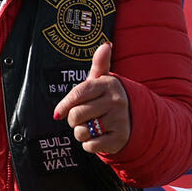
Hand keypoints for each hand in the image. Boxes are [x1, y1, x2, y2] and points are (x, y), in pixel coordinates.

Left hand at [53, 41, 129, 158]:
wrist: (133, 120)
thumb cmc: (108, 99)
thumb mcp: (103, 81)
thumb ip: (99, 65)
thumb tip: (105, 45)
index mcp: (108, 84)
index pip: (77, 94)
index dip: (64, 105)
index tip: (58, 113)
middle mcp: (116, 100)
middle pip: (76, 115)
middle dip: (73, 120)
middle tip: (82, 119)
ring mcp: (119, 119)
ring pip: (82, 131)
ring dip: (81, 133)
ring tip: (91, 127)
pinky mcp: (120, 138)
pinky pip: (91, 145)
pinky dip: (89, 145)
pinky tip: (98, 138)